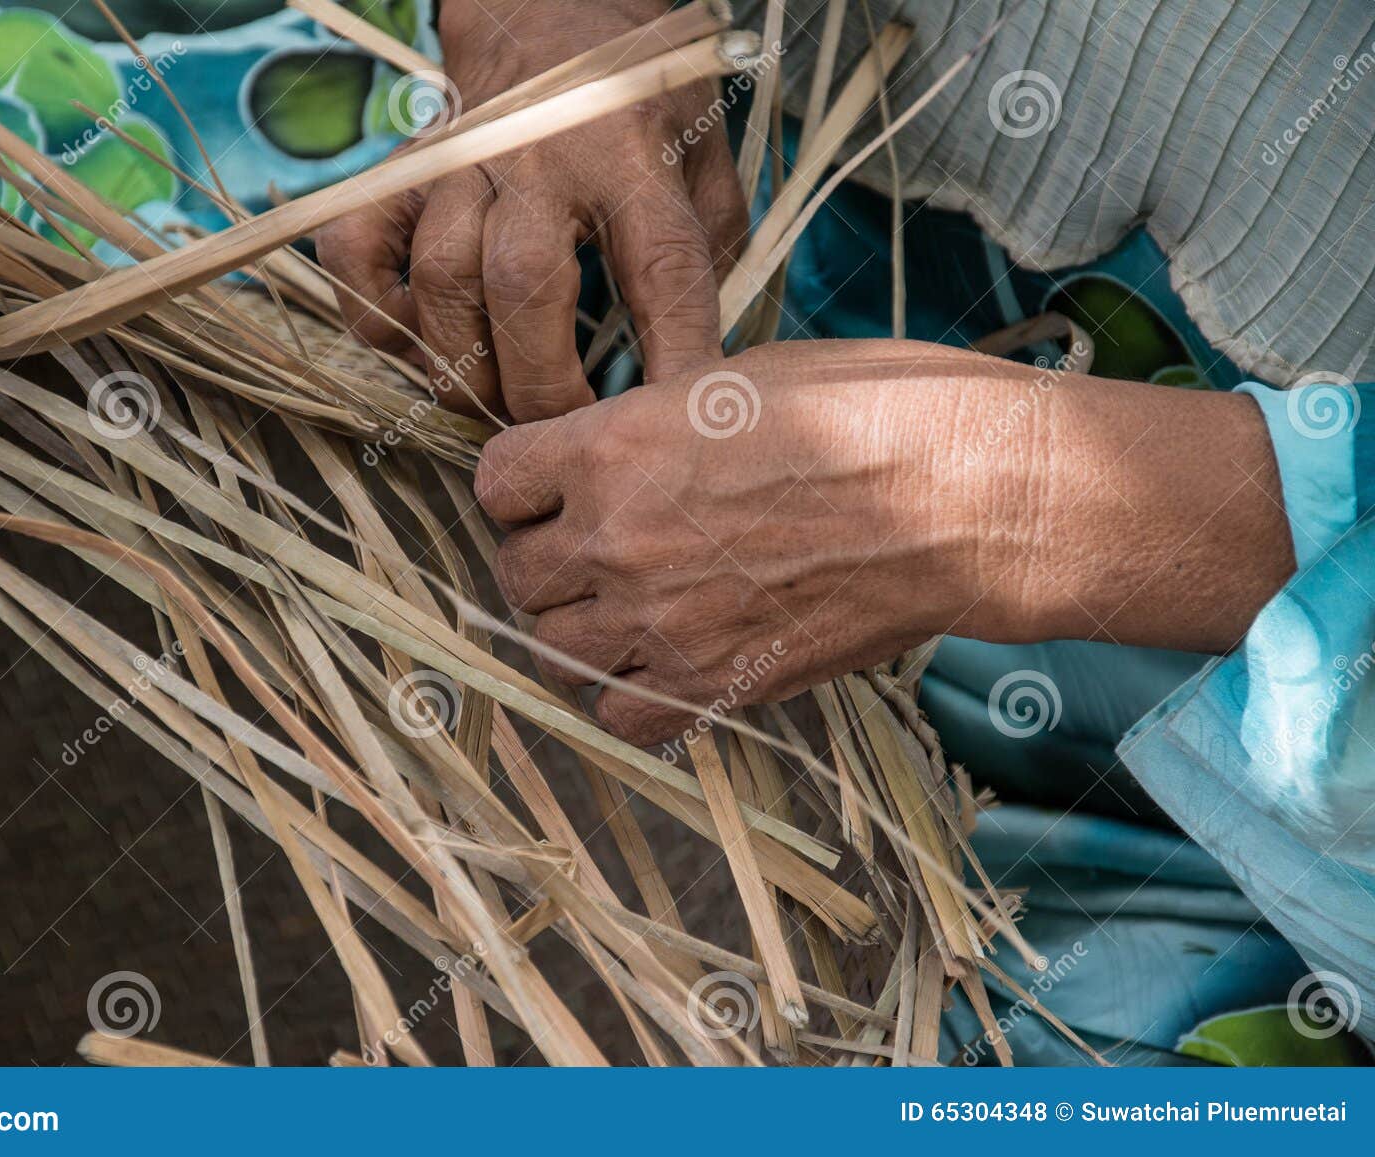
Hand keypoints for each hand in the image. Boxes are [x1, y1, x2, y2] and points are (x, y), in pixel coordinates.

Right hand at [315, 0, 746, 422]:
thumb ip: (708, 249)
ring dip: (465, 366)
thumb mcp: (704, 154)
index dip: (673, 352)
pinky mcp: (400, 173)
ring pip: (440, 278)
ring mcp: (459, 162)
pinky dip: (376, 315)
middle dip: (541, 382)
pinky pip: (359, 252)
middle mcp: (539, 154)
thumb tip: (695, 363)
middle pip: (524, 284)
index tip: (677, 422)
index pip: (660, 264)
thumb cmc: (638, 103)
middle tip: (561, 429)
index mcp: (632, 149)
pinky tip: (416, 345)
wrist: (550, 9)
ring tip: (495, 403)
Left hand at [477, 340, 1294, 744]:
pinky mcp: (713, 683)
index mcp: (611, 446)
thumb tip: (629, 443)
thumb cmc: (876, 409)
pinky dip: (627, 695)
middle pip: (516, 573)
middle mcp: (614, 539)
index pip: (495, 480)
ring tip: (625, 607)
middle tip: (595, 546)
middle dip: (546, 558)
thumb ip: (656, 421)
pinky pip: (620, 715)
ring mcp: (659, 621)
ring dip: (576, 629)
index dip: (522, 482)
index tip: (552, 483)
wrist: (967, 499)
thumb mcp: (744, 375)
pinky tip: (663, 661)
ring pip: (553, 651)